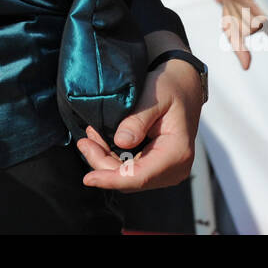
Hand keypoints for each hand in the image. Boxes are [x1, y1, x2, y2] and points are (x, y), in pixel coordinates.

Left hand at [77, 55, 201, 189]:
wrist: (183, 87)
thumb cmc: (170, 88)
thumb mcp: (154, 96)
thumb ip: (138, 119)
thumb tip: (121, 142)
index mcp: (177, 153)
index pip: (140, 177)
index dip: (112, 180)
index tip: (88, 178)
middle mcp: (174, 168)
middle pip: (130, 180)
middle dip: (102, 164)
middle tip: (84, 141)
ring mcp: (166, 170)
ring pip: (127, 178)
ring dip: (105, 161)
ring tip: (90, 138)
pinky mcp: (157, 167)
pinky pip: (130, 170)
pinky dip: (112, 158)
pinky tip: (100, 141)